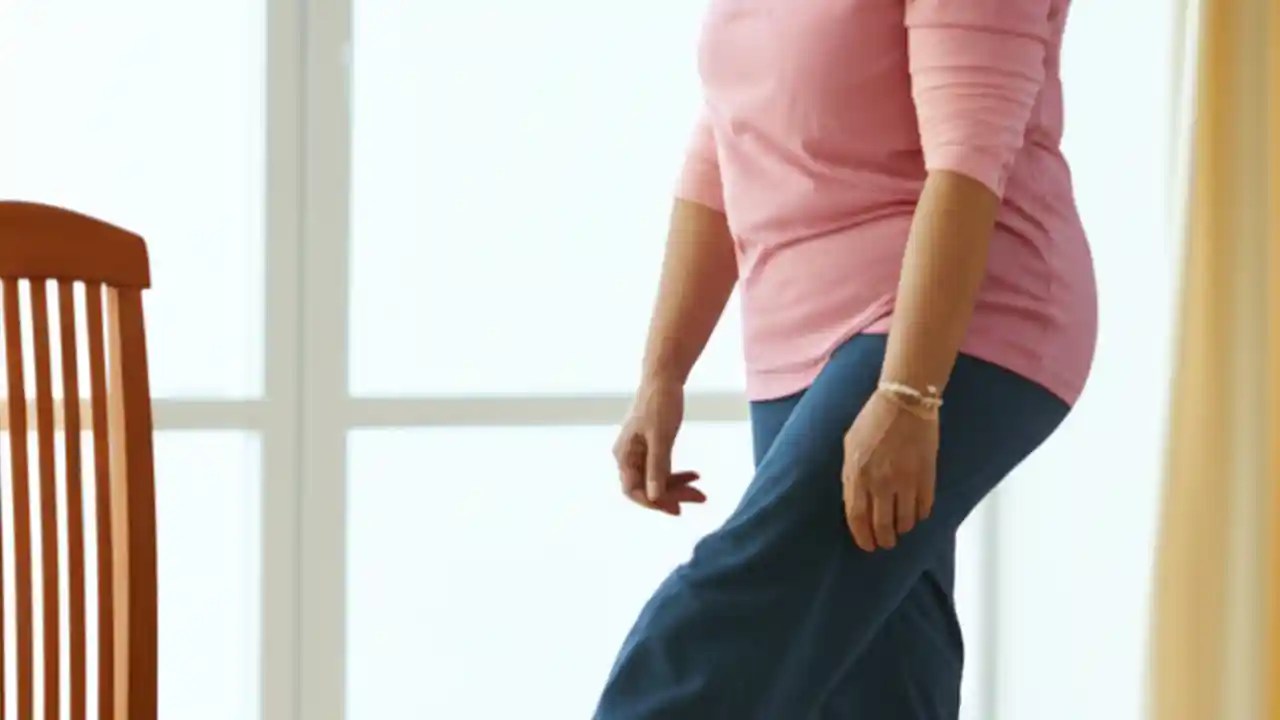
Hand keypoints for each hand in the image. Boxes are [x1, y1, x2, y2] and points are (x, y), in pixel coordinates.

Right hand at [612, 380, 706, 515]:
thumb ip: (657, 468)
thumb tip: (654, 498)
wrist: (663, 377)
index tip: (678, 508)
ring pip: (656, 480)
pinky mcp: (650, 446)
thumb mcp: (661, 438)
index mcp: (624, 455)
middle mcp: (628, 456)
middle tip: (701, 498)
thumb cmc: (660, 404)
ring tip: (702, 492)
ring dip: (678, 487)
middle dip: (673, 495)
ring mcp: (639, 452)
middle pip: (647, 487)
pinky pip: (661, 469)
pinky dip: (677, 475)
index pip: (634, 491)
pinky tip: (695, 476)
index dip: (654, 503)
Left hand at [842, 391, 938, 550]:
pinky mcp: (926, 475)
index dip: (862, 536)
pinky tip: (918, 514)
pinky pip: (924, 506)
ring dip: (903, 528)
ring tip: (902, 528)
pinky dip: (921, 514)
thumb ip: (851, 474)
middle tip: (887, 543)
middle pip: (882, 525)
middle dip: (884, 539)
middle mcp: (879, 481)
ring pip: (905, 520)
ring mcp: (905, 480)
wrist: (905, 400)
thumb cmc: (873, 420)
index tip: (867, 546)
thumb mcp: (850, 445)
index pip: (857, 517)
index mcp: (857, 474)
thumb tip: (854, 500)